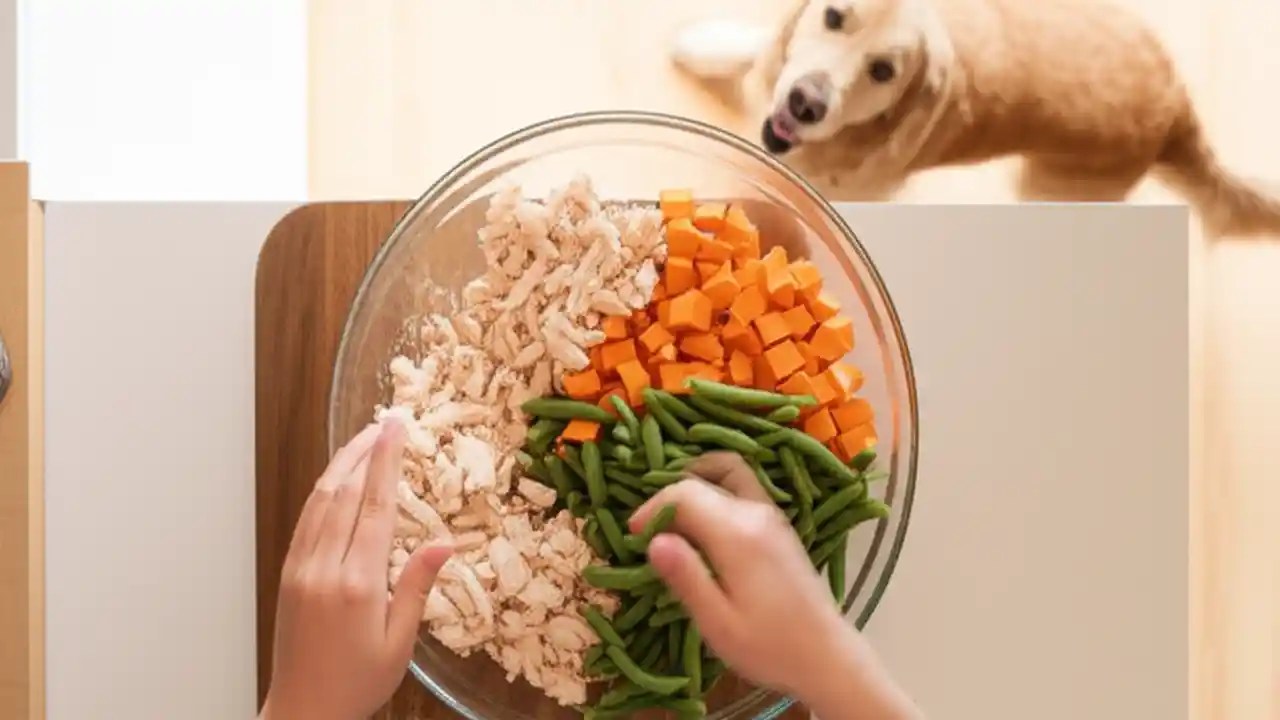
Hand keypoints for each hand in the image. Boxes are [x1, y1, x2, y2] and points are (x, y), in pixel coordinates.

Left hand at [261, 421, 452, 719]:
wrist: (303, 711)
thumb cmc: (358, 683)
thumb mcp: (400, 641)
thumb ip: (417, 586)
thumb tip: (444, 541)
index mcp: (358, 583)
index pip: (377, 506)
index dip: (388, 462)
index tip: (397, 429)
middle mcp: (325, 568)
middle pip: (346, 492)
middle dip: (366, 452)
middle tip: (386, 422)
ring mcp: (301, 568)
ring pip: (321, 501)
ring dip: (343, 465)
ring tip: (364, 440)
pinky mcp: (289, 574)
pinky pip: (306, 520)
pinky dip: (324, 492)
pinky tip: (338, 480)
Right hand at [628, 452, 920, 719]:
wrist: (826, 656)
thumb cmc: (769, 647)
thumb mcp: (718, 623)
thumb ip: (686, 577)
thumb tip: (654, 540)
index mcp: (738, 535)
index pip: (683, 494)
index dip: (652, 507)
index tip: (633, 535)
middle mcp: (756, 513)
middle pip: (702, 480)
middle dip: (668, 497)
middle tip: (648, 530)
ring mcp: (772, 515)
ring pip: (727, 474)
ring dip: (694, 484)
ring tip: (672, 517)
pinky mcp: (779, 526)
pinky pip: (741, 489)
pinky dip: (714, 491)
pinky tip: (702, 525)